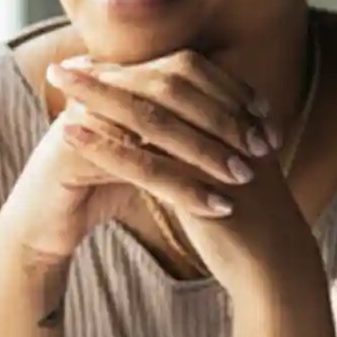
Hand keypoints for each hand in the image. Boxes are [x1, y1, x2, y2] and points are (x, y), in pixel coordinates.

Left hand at [49, 51, 319, 296]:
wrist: (275, 269)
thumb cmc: (247, 228)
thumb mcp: (223, 176)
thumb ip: (198, 149)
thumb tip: (159, 132)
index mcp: (234, 119)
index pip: (177, 83)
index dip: (133, 74)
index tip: (93, 67)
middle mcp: (226, 128)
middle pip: (160, 90)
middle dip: (110, 76)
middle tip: (66, 67)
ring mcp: (215, 155)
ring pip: (147, 119)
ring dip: (99, 100)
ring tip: (60, 91)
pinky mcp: (201, 188)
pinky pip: (144, 162)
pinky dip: (105, 146)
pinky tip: (71, 135)